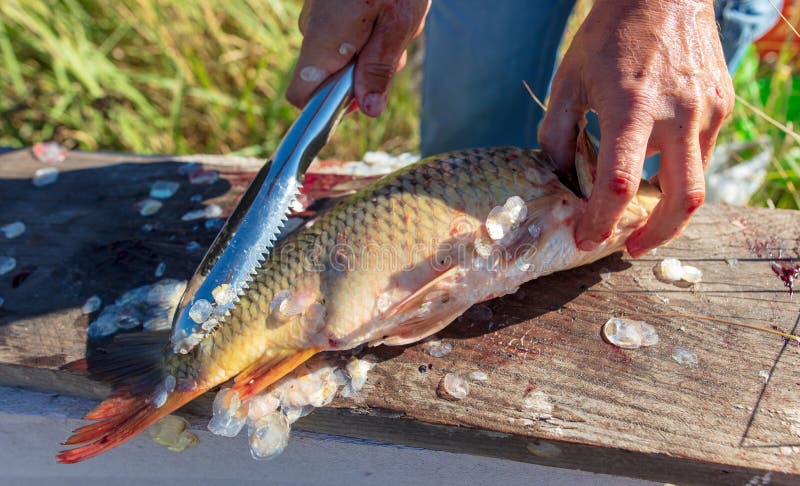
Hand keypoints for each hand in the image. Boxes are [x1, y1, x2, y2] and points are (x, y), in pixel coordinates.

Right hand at [286, 0, 429, 116]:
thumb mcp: (396, 26)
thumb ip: (379, 70)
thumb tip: (368, 111)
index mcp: (322, 42)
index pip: (301, 97)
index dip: (325, 110)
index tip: (360, 100)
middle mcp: (312, 31)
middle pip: (330, 77)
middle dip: (365, 74)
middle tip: (395, 47)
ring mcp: (318, 16)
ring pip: (342, 53)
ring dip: (373, 50)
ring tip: (395, 20)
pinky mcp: (329, 5)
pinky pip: (345, 32)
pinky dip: (370, 30)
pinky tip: (387, 8)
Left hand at [538, 0, 733, 256]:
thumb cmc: (608, 35)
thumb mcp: (568, 81)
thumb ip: (556, 134)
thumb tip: (556, 179)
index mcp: (632, 108)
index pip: (619, 184)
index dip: (600, 221)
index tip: (586, 238)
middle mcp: (678, 114)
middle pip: (682, 200)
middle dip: (656, 235)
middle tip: (631, 247)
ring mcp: (708, 110)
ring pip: (697, 181)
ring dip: (669, 208)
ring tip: (642, 214)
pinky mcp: (723, 106)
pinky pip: (703, 154)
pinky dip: (680, 172)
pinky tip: (657, 167)